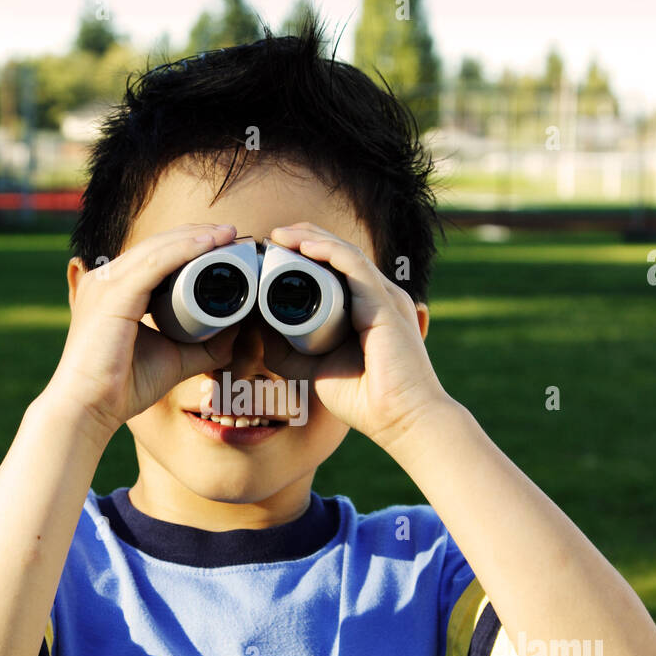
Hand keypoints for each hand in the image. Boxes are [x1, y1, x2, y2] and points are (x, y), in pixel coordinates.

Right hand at [43, 223, 241, 441]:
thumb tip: (237, 327)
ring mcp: (106, 283)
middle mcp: (106, 279)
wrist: (89, 409)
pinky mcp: (113, 294)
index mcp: (115, 289)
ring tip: (227, 234)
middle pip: (158, 244)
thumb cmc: (123, 387)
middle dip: (198, 234)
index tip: (224, 244)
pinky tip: (208, 244)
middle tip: (232, 233)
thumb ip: (205, 344)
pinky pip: (155, 263)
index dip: (190, 244)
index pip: (156, 255)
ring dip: (196, 237)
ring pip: (158, 248)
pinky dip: (184, 250)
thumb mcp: (176, 358)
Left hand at [262, 222, 451, 450]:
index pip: (335, 269)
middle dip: (304, 238)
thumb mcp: (311, 368)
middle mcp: (378, 297)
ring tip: (280, 235)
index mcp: (366, 309)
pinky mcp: (386, 304)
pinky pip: (355, 266)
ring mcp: (384, 298)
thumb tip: (255, 323)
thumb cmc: (365, 400)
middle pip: (339, 254)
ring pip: (345, 253)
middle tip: (272, 237)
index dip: (304, 254)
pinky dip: (329, 251)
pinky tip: (305, 245)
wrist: (400, 421)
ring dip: (311, 238)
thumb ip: (285, 348)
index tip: (272, 253)